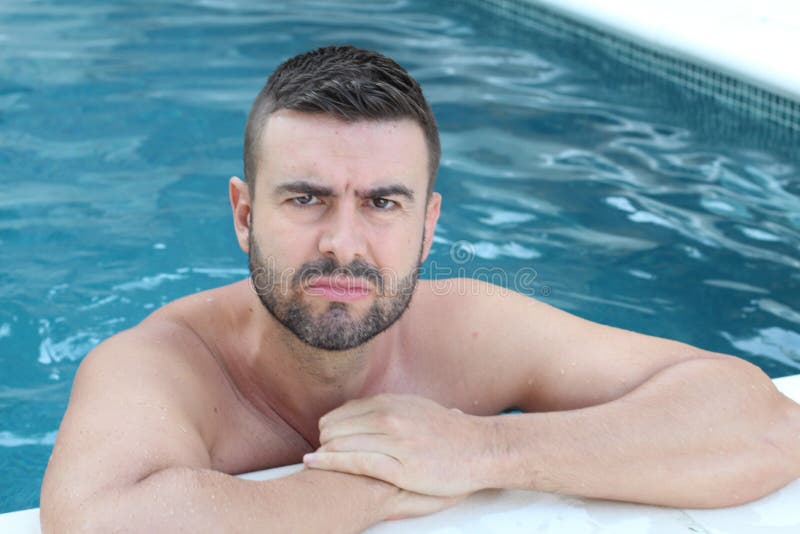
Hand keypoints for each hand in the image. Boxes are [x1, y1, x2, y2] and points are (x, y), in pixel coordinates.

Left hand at [303, 393, 493, 496]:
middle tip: (320, 450)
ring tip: (314, 459)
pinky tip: (315, 463)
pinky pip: (355, 462)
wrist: (480, 450)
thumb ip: (392, 407)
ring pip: (343, 443)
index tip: (325, 436)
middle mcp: (391, 417)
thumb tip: (369, 411)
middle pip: (338, 426)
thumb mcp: (417, 408)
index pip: (346, 411)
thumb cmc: (450, 433)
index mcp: (393, 402)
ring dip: (323, 451)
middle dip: (324, 439)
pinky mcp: (399, 467)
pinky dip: (330, 462)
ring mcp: (395, 442)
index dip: (330, 425)